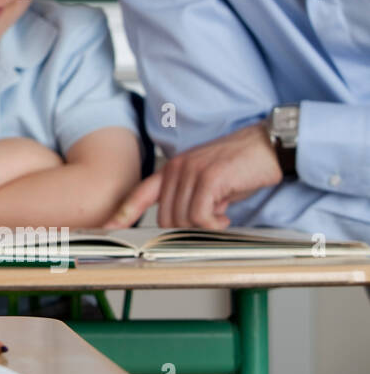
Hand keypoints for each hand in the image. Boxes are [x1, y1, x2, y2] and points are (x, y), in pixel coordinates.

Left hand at [103, 123, 281, 229]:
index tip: (108, 226)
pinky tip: (225, 216)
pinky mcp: (209, 179)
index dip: (123, 212)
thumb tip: (185, 222)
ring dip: (204, 225)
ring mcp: (190, 172)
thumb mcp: (206, 182)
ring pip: (182, 218)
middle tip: (209, 221)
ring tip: (221, 216)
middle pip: (165, 217)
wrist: (265, 146)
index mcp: (171, 170)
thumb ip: (189, 198)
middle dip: (186, 228)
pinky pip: (200, 216)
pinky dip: (213, 224)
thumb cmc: (238, 166)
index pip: (140, 193)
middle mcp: (176, 169)